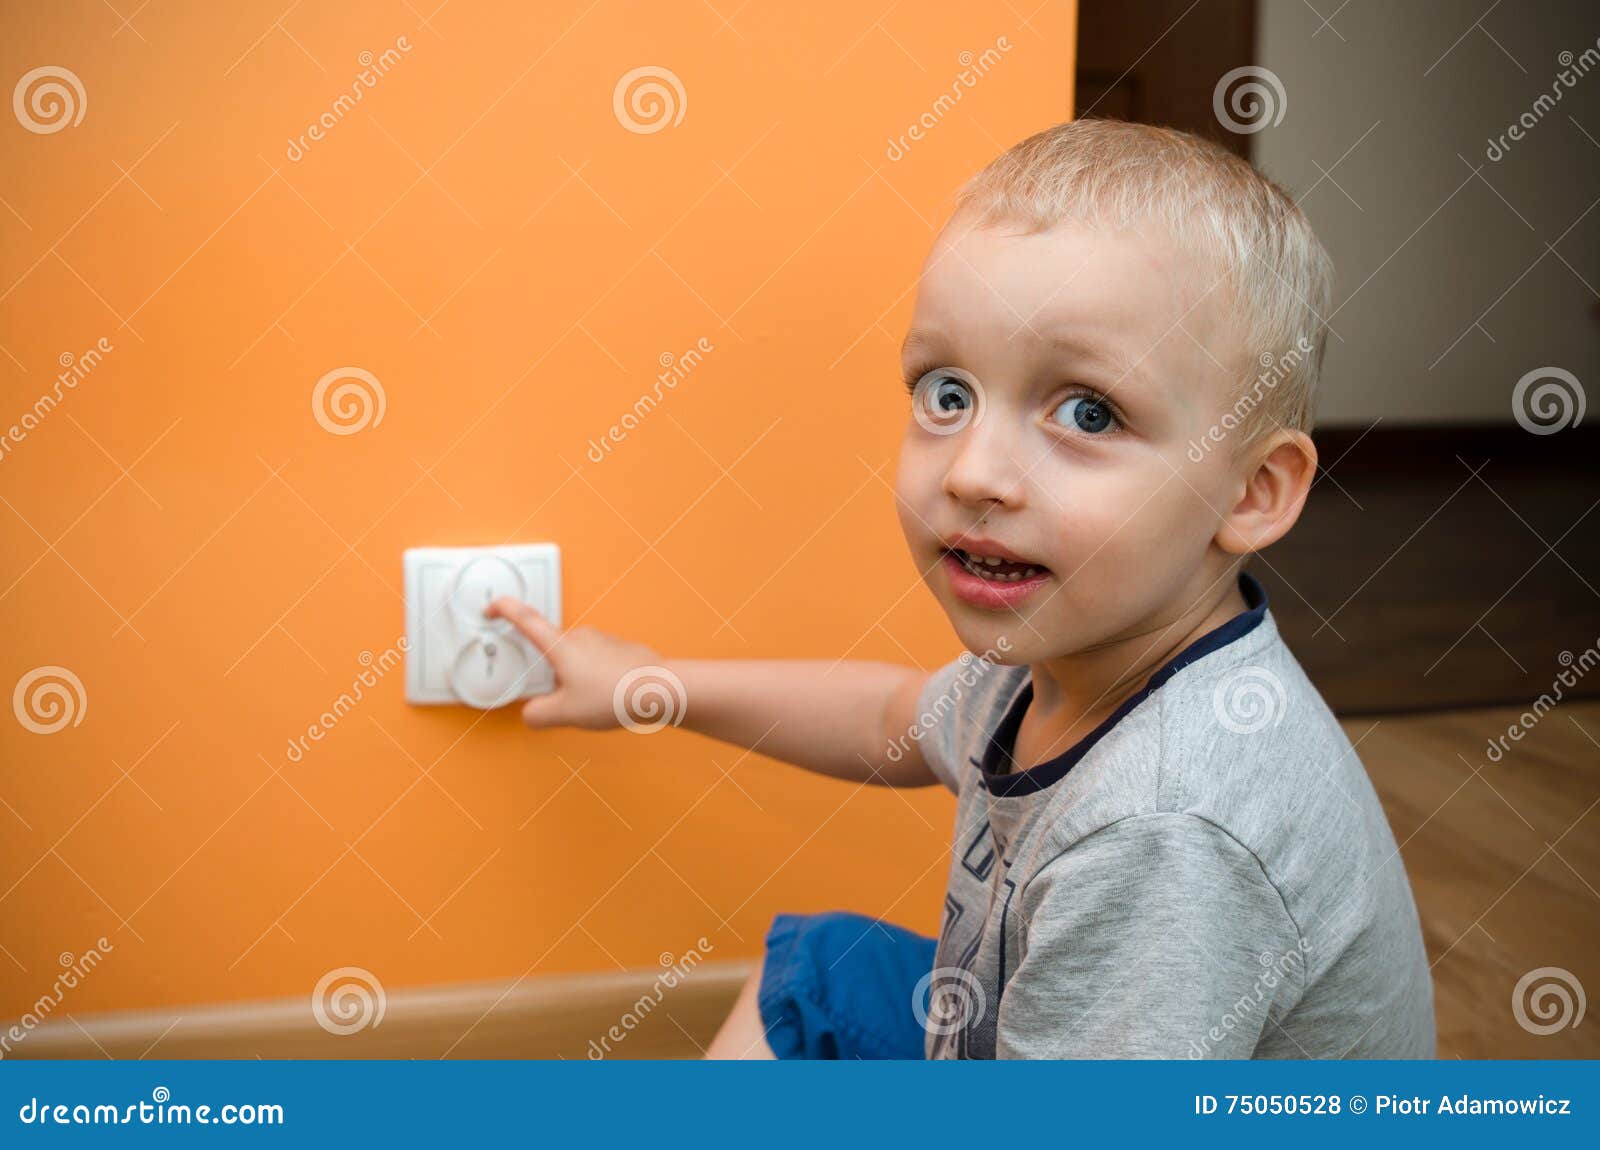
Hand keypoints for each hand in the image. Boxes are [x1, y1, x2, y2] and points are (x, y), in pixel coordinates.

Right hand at [484, 598, 663, 729]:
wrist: (660, 690)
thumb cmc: (615, 695)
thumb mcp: (565, 713)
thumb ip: (538, 714)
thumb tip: (530, 713)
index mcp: (561, 646)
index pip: (525, 619)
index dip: (504, 610)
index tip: (492, 607)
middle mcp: (581, 636)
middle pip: (552, 649)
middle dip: (550, 673)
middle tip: (559, 697)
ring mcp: (603, 640)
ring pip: (576, 658)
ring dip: (575, 676)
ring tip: (590, 702)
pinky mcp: (621, 648)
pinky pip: (599, 662)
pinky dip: (596, 678)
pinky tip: (608, 696)